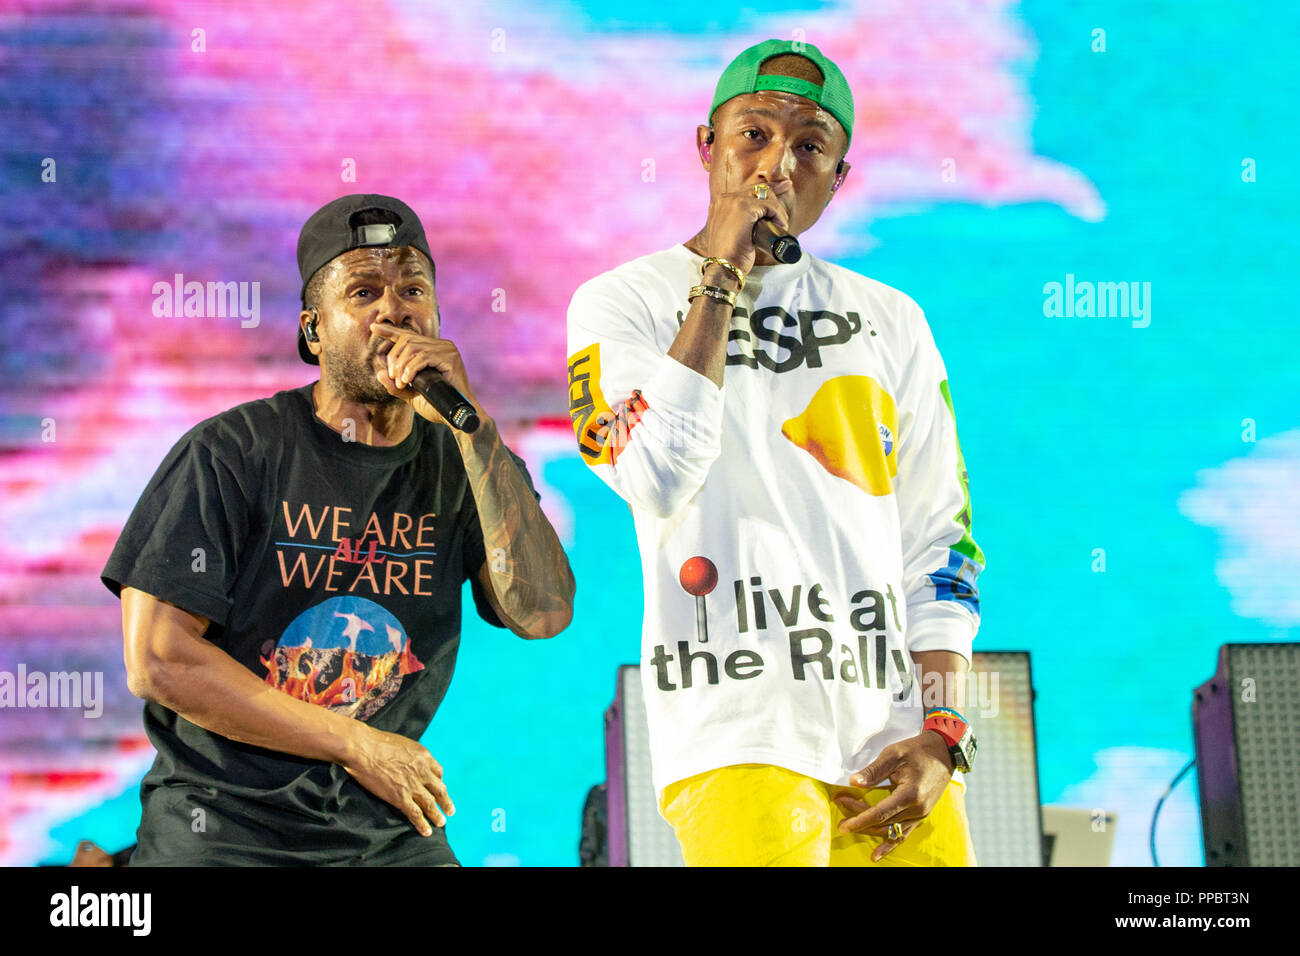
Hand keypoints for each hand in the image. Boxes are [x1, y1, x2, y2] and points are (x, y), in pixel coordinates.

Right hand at [342, 725, 454, 835]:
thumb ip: (409, 754)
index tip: (439, 788)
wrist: (363, 747)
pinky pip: (416, 814)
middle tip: (450, 810)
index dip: (439, 782)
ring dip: (437, 815)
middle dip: (445, 801)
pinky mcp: (400, 797)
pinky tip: (426, 831)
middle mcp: (422, 771)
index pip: (437, 771)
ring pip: (430, 804)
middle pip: (439, 789)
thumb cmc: (376, 741)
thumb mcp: (401, 742)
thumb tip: (407, 759)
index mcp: (423, 756)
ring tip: (441, 823)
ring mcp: (412, 785)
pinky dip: (422, 824)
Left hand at [371, 323, 482, 426]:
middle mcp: (442, 346)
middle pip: (407, 340)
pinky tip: (407, 380)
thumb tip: (380, 373)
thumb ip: (397, 386)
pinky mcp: (451, 359)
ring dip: (401, 366)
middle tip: (393, 378)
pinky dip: (411, 368)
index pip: (408, 336)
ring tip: (401, 383)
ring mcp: (448, 350)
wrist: (456, 417)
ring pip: (413, 347)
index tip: (373, 328)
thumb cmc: (437, 407)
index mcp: (434, 350)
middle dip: (394, 358)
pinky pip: (423, 357)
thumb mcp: (412, 396)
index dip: (390, 331)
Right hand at [696, 180, 792, 273]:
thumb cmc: (730, 257)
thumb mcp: (733, 235)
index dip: (766, 188)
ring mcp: (733, 201)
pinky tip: (781, 226)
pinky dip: (779, 215)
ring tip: (781, 227)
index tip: (783, 186)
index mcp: (720, 204)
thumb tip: (760, 222)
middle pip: (757, 189)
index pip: (746, 190)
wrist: (723, 268)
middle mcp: (724, 199)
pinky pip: (770, 206)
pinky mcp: (745, 208)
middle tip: (786, 199)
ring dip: (777, 211)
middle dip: (774, 194)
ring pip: (765, 198)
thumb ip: (739, 224)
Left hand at [832, 730, 954, 860]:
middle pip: (882, 822)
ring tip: (851, 827)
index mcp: (910, 794)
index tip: (844, 824)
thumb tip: (854, 783)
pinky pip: (903, 833)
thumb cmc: (918, 750)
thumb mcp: (894, 754)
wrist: (943, 752)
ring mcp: (920, 815)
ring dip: (870, 829)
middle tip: (841, 816)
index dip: (859, 819)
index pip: (879, 813)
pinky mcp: (921, 815)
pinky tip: (878, 854)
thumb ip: (874, 770)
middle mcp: (917, 809)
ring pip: (890, 830)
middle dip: (859, 820)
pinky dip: (890, 844)